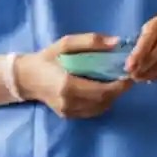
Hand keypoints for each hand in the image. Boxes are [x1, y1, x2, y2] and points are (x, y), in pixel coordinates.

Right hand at [15, 33, 133, 118]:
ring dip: (111, 97)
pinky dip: (101, 102)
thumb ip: (91, 41)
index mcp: (68, 85)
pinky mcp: (68, 116)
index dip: (120, 86)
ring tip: (114, 82)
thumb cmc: (47, 58)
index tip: (129, 75)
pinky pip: (92, 111)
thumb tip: (116, 42)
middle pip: (104, 101)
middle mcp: (69, 102)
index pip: (103, 91)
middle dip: (118, 90)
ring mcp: (68, 112)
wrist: (26, 77)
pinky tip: (101, 90)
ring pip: (100, 108)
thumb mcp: (66, 43)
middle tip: (125, 77)